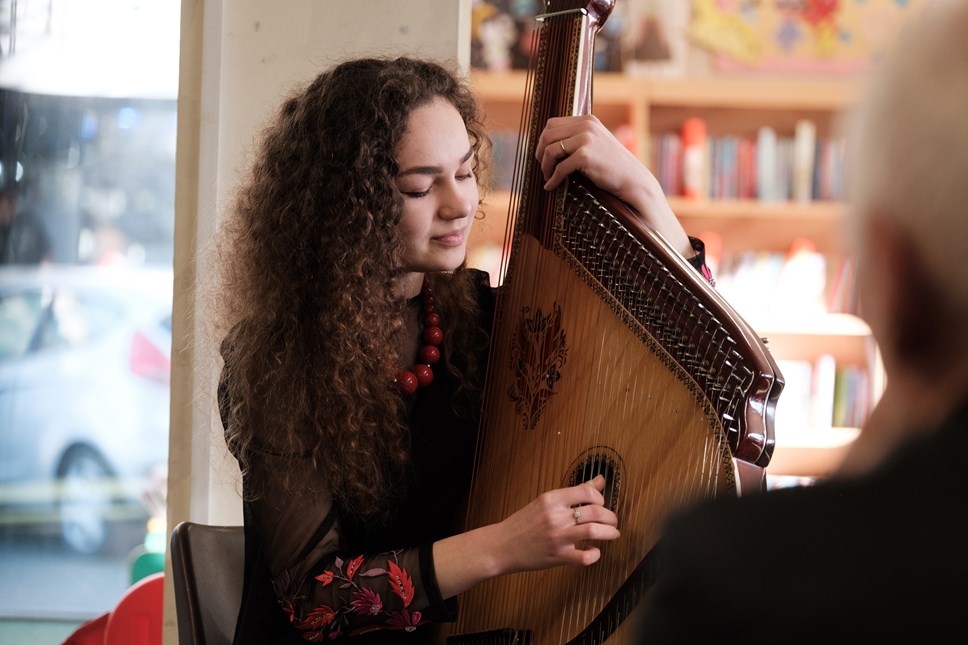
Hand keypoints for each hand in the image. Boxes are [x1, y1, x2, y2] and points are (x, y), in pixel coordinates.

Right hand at [492, 474, 620, 574]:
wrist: (502, 545)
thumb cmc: (523, 523)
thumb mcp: (545, 502)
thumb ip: (574, 493)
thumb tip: (600, 480)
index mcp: (551, 499)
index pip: (587, 491)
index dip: (601, 498)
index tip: (602, 505)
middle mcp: (555, 516)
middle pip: (596, 511)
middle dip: (611, 517)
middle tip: (613, 522)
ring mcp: (557, 537)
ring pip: (594, 531)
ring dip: (610, 533)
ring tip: (612, 534)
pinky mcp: (557, 556)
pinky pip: (585, 557)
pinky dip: (595, 555)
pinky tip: (594, 552)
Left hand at [534, 115, 691, 256]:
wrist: (632, 179)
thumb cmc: (611, 166)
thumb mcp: (595, 144)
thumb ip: (576, 139)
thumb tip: (547, 145)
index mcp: (587, 120)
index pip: (552, 124)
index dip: (543, 140)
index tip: (543, 155)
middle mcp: (586, 125)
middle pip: (547, 135)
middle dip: (540, 153)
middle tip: (543, 167)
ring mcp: (586, 139)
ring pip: (550, 150)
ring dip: (545, 166)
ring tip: (547, 177)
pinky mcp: (585, 156)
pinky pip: (559, 168)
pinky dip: (552, 179)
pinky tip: (551, 186)